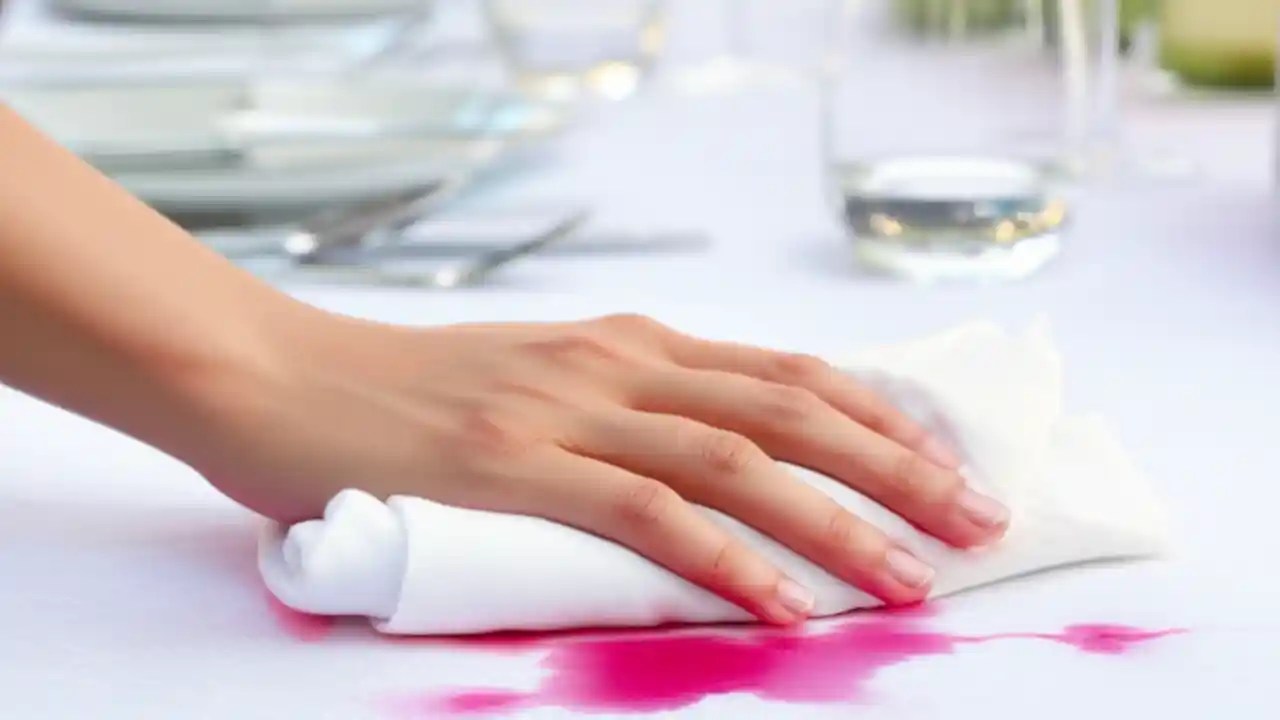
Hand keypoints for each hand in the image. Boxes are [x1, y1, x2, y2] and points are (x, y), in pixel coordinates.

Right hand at [193, 311, 1008, 624]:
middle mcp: (614, 365)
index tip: (949, 469)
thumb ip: (621, 413)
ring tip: (914, 580)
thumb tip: (708, 474)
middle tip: (978, 523)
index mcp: (627, 345)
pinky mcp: (512, 466)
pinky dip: (727, 558)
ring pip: (738, 459)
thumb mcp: (537, 385)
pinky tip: (786, 605)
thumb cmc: (405, 397)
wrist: (277, 381)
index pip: (787, 373)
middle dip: (898, 468)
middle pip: (792, 411)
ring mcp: (565, 410)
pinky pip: (646, 511)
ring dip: (839, 521)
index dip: (882, 420)